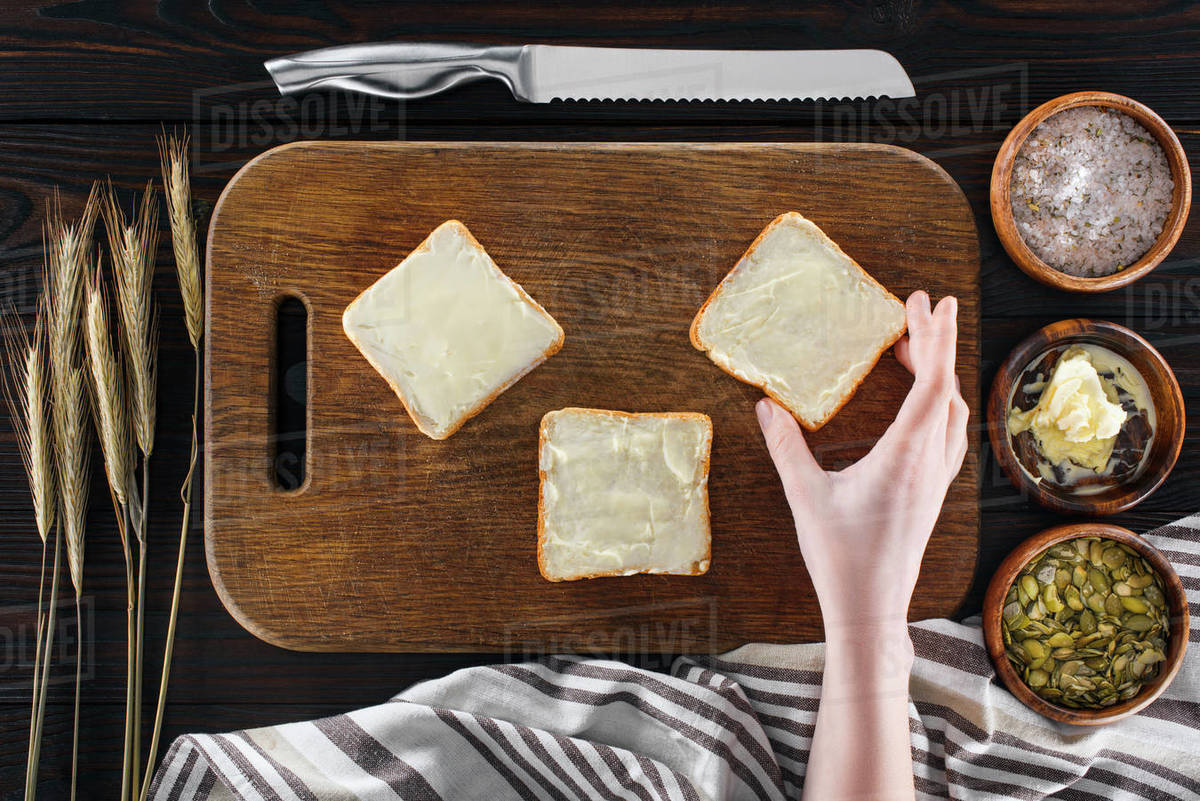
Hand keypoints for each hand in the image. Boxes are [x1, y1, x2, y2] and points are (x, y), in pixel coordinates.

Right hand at [755, 291, 967, 630]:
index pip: (932, 383)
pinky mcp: (931, 491)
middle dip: (937, 344)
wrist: (870, 608)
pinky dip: (937, 404)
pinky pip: (946, 433)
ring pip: (951, 412)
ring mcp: (936, 479)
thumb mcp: (804, 496)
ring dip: (938, 375)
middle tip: (921, 309)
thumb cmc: (839, 555)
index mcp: (906, 456)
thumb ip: (786, 447)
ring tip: (914, 349)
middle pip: (946, 389)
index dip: (934, 338)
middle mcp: (930, 463)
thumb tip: (766, 405)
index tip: (928, 303)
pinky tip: (918, 403)